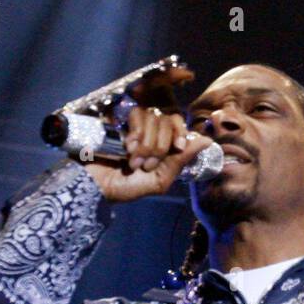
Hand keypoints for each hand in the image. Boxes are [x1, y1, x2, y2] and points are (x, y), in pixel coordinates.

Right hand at [83, 106, 214, 203]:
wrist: (96, 186)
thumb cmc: (127, 188)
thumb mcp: (158, 181)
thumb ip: (180, 161)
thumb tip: (207, 141)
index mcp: (164, 148)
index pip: (179, 124)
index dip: (180, 132)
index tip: (178, 145)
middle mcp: (152, 134)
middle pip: (168, 121)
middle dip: (159, 146)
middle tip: (146, 164)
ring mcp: (136, 127)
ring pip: (153, 118)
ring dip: (145, 143)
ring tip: (133, 160)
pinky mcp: (121, 122)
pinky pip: (137, 115)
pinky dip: (135, 132)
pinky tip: (127, 146)